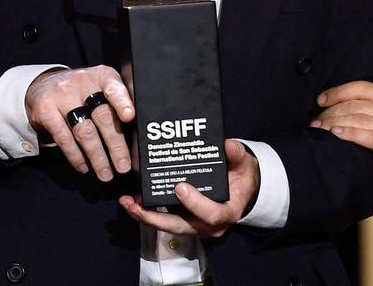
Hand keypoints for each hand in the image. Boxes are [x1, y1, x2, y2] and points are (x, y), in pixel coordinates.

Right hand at [24, 65, 133, 180]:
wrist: (44, 85)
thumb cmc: (82, 90)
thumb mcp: (100, 85)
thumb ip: (118, 100)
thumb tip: (137, 128)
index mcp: (102, 76)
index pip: (114, 88)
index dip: (123, 102)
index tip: (130, 117)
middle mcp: (82, 83)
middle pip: (102, 116)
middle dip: (115, 145)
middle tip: (123, 165)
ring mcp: (62, 97)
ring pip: (84, 131)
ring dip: (97, 156)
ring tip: (105, 173)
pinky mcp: (46, 111)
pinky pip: (64, 138)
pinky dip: (76, 155)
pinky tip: (84, 166)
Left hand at [119, 139, 260, 236]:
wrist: (240, 189)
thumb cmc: (241, 176)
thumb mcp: (244, 164)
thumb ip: (237, 155)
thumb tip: (228, 145)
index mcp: (227, 212)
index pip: (211, 215)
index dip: (195, 203)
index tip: (180, 187)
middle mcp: (208, 225)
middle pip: (181, 227)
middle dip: (156, 218)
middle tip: (136, 204)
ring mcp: (195, 225)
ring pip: (169, 226)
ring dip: (146, 217)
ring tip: (127, 203)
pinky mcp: (184, 220)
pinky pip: (165, 220)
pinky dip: (149, 212)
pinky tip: (133, 201)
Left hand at [312, 80, 372, 195]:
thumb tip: (346, 109)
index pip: (361, 87)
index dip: (338, 92)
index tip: (321, 100)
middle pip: (355, 104)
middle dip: (330, 111)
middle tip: (314, 122)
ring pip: (358, 118)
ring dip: (333, 123)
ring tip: (318, 130)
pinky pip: (368, 136)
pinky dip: (349, 134)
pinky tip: (335, 135)